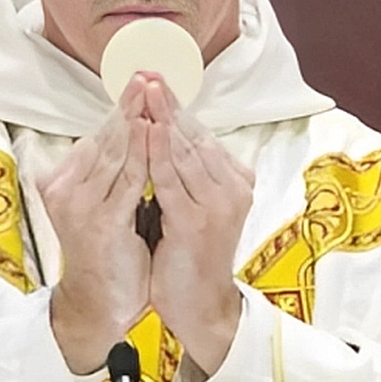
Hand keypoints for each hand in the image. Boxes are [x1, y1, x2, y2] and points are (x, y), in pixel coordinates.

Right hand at [41, 76, 151, 372]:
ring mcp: (80, 206)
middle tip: (146, 76)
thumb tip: (127, 133)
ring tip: (151, 93)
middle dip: (128, 106)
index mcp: (62, 181)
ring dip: (135, 121)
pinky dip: (142, 154)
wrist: (99, 302)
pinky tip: (154, 132)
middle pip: (104, 138)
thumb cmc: (108, 251)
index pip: (97, 136)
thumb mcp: (103, 204)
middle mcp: (64, 189)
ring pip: (114, 154)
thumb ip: (110, 172)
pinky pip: (127, 181)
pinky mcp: (100, 223)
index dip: (120, 109)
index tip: (140, 82)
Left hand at [144, 76, 254, 376]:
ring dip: (162, 118)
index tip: (154, 81)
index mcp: (235, 180)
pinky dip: (158, 152)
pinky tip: (146, 128)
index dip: (176, 107)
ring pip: (184, 151)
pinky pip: (172, 179)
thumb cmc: (190, 256)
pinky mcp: (197, 222)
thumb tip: (164, 133)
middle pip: (194, 136)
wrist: (201, 307)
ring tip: (145, 90)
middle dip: (168, 104)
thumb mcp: (193, 206)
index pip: (201, 135)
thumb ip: (186, 174)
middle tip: (148, 74)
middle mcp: (233, 188)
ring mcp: (218, 204)